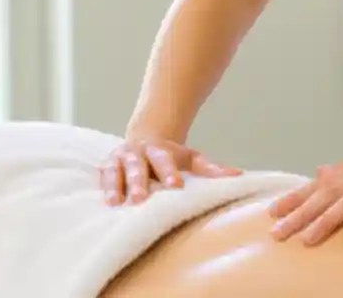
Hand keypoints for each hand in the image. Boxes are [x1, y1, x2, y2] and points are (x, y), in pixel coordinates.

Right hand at [99, 134, 241, 205]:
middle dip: (139, 182)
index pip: (164, 160)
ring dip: (118, 186)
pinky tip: (108, 203)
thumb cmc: (171, 156)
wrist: (146, 139)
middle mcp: (139, 151)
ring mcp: (121, 157)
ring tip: (118, 203)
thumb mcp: (191, 158)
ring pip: (118, 170)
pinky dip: (105, 188)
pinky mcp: (108, 165)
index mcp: (160, 149)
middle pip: (138, 166)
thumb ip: (210, 169)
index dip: (168, 172)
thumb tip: (238, 175)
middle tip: (142, 199)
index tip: (175, 186)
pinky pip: (104, 176)